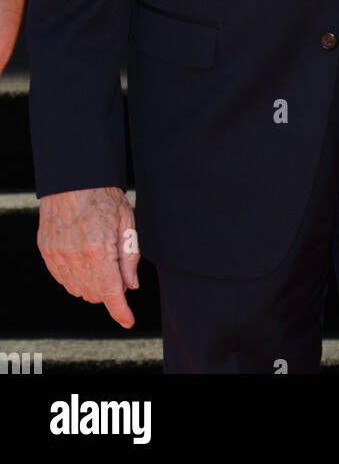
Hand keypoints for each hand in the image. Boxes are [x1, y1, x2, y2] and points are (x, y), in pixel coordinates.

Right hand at [37, 186, 138, 327]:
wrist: (73, 177)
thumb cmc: (104, 195)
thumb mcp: (126, 221)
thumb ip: (130, 257)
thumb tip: (131, 286)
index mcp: (99, 249)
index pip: (111, 292)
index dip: (120, 311)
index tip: (128, 321)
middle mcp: (75, 256)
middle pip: (95, 294)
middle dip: (110, 290)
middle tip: (117, 268)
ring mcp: (58, 255)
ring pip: (77, 290)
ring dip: (92, 285)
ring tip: (100, 259)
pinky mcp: (47, 251)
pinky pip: (62, 278)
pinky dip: (75, 277)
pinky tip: (83, 260)